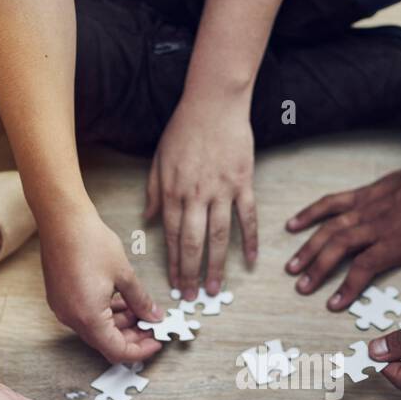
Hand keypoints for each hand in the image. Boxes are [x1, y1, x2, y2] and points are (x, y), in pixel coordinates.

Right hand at [38, 207, 162, 363]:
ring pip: (96, 328)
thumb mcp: (125, 274)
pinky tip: (121, 299)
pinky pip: (85, 315)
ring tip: (139, 307)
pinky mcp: (60, 298)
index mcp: (88, 317)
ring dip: (119, 322)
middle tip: (152, 325)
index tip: (156, 342)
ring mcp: (63, 309)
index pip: (117, 351)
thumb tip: (154, 316)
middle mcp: (71, 318)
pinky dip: (104, 313)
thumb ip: (141, 300)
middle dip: (132, 336)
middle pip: (106, 342)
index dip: (140, 350)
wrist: (62, 219)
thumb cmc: (90, 242)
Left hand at [146, 94, 257, 297]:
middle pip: (193, 242)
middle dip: (191, 272)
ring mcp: (222, 190)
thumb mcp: (159, 159)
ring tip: (215, 288)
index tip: (173, 283)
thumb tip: (150, 219)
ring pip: (219, 236)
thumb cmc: (184, 129)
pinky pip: (248, 217)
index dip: (172, 262)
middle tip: (191, 296)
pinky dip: (250, 240)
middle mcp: (196, 195)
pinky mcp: (243, 183)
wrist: (214, 103)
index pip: (172, 235)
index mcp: (173, 191)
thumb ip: (154, 191)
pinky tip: (250, 261)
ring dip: (216, 265)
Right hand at [285, 169, 400, 309]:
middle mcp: (375, 226)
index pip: (364, 267)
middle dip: (318, 270)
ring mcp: (365, 208)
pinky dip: (311, 213)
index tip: (333, 304)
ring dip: (309, 247)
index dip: (347, 287)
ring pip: (330, 228)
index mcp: (394, 242)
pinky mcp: (362, 195)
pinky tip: (293, 225)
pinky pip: (332, 202)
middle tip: (301, 288)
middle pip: (339, 249)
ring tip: (292, 266)